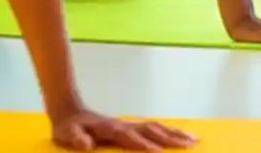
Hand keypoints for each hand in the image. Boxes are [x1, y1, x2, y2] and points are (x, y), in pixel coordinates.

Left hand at [51, 107, 196, 150]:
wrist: (69, 112)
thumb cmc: (68, 128)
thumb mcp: (67, 134)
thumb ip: (77, 139)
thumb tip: (87, 144)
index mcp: (112, 129)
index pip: (133, 138)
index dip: (146, 145)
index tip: (160, 152)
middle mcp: (124, 125)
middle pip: (152, 130)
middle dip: (171, 137)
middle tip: (190, 144)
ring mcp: (129, 124)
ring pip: (156, 127)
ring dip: (175, 133)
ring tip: (193, 139)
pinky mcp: (130, 126)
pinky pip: (153, 128)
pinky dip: (168, 131)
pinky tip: (177, 135)